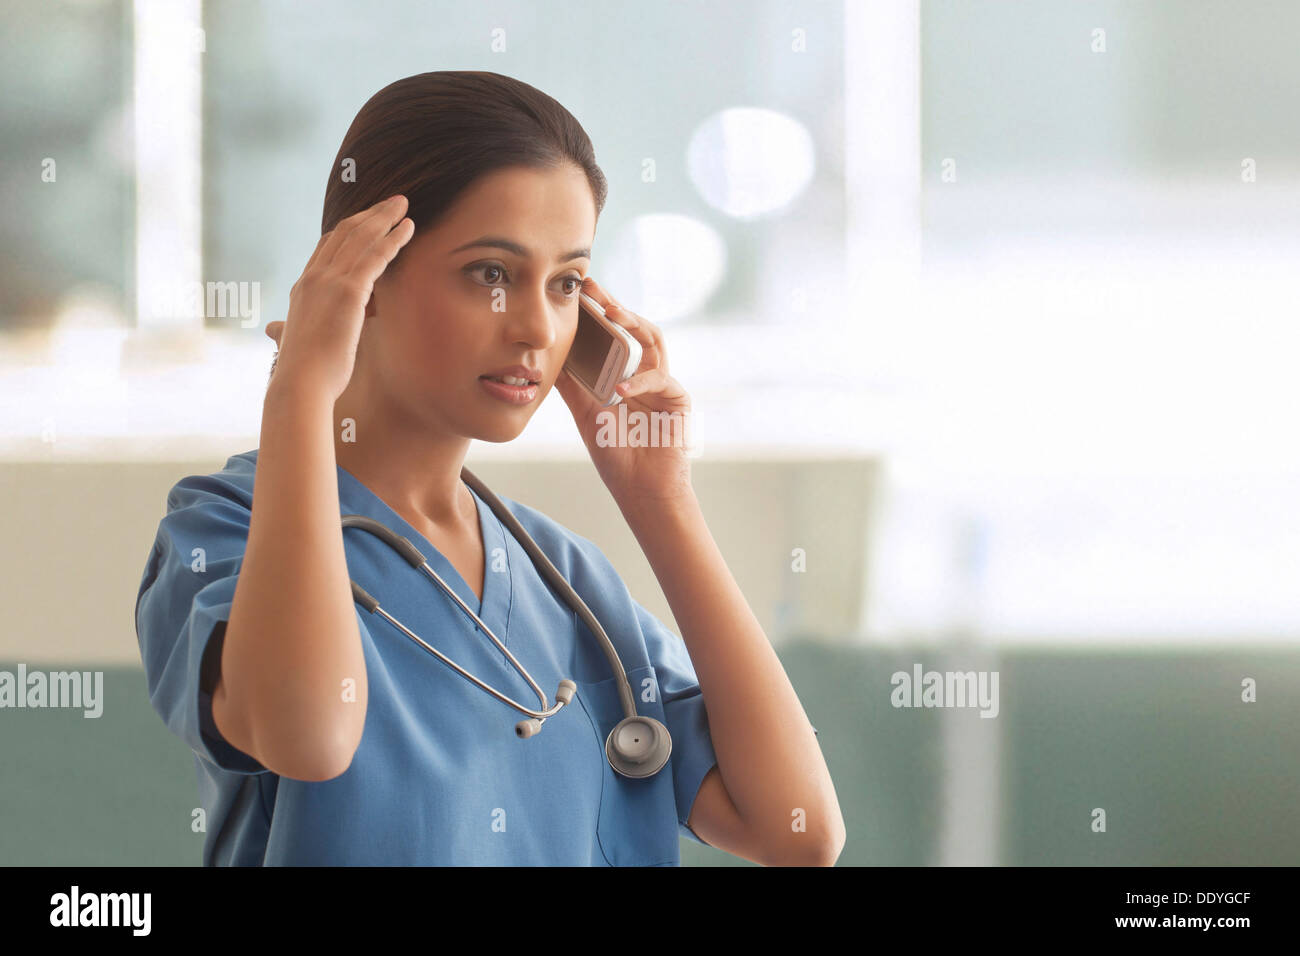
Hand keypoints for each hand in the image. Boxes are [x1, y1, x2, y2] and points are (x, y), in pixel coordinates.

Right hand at [264, 195, 414, 401]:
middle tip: (392, 202)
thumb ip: (289, 329)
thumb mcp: (296, 341)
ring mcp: (329, 281)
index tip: (369, 218)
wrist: (301, 383)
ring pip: (361, 238)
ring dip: (384, 218)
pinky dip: (393, 239)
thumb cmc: (304, 371)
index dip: (350, 229)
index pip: (327, 246)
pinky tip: (409, 228)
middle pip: (344, 233)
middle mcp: (314, 277)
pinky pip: (375, 256)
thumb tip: (276, 329)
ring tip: (404, 205)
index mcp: (303, 287)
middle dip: (370, 214)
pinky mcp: (349, 291)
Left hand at [553, 277, 694, 507]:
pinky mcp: (678, 400)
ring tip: (612, 314)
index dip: (601, 310)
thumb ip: (574, 386)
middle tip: (594, 290)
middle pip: (637, 328)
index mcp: (628, 375)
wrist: (642, 492)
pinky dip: (639, 382)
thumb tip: (550, 359)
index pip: (617, 333)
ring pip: (654, 341)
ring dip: (634, 324)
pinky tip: (619, 389)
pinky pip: (661, 380)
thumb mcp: (587, 415)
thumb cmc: (618, 456)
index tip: (580, 291)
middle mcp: (648, 374)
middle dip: (617, 305)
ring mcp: (665, 385)